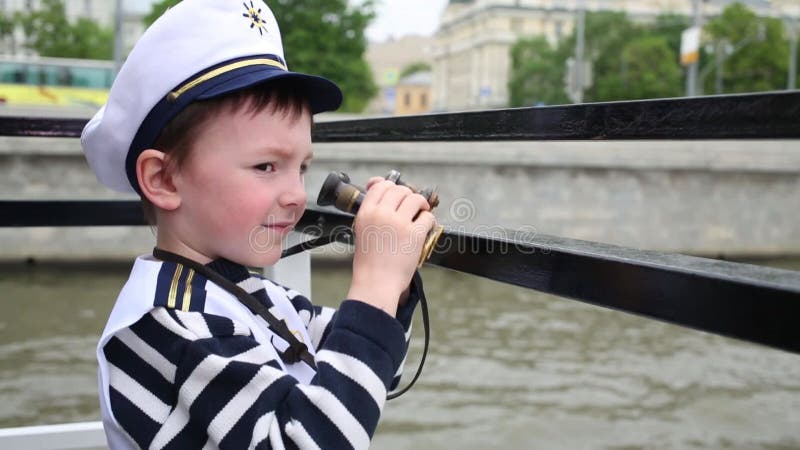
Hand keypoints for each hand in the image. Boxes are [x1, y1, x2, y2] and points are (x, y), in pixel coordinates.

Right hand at [346, 177, 435, 315]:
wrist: (376, 283)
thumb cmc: (369, 262)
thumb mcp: (361, 231)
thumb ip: (371, 212)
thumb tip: (379, 189)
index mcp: (366, 213)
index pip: (380, 186)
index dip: (390, 187)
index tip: (395, 193)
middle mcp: (382, 214)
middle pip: (400, 190)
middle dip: (408, 195)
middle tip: (411, 205)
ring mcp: (399, 223)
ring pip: (415, 199)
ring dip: (421, 204)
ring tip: (420, 212)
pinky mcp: (414, 234)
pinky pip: (427, 217)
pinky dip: (429, 220)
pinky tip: (425, 227)